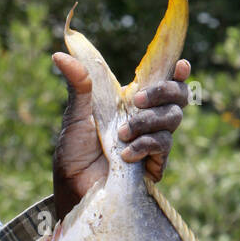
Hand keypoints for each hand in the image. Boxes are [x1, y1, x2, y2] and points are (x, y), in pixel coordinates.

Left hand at [51, 52, 190, 218]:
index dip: (176, 72)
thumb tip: (60, 53)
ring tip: (121, 134)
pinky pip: (163, 145)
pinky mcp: (155, 165)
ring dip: (147, 122)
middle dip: (163, 91)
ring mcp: (153, 143)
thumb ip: (78, 84)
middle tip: (138, 100)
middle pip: (177, 97)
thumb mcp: (75, 115)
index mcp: (132, 104)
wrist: (73, 187)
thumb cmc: (73, 153)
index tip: (179, 65)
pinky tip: (126, 155)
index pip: (163, 82)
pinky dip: (144, 145)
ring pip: (173, 118)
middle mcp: (147, 120)